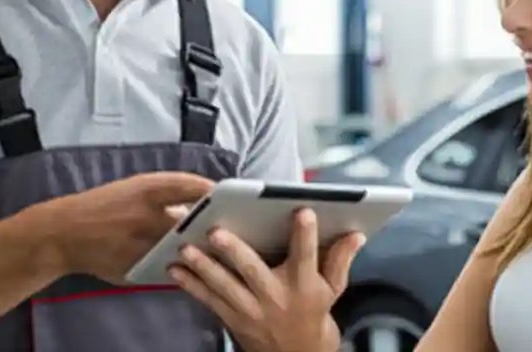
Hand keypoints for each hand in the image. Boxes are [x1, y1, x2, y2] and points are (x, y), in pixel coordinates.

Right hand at [46, 171, 213, 283]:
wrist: (65, 232)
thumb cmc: (103, 205)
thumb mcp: (132, 189)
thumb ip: (164, 194)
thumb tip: (200, 202)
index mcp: (145, 190)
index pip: (189, 186)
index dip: (211, 191)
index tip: (228, 194)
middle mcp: (145, 215)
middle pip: (191, 223)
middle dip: (210, 226)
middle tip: (229, 227)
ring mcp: (140, 244)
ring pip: (182, 250)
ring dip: (198, 250)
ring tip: (212, 248)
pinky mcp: (136, 267)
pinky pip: (167, 269)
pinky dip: (179, 266)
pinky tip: (188, 264)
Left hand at [169, 207, 365, 351]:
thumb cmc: (315, 315)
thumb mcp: (334, 289)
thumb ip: (340, 260)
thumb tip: (356, 233)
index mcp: (305, 286)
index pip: (307, 255)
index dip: (305, 234)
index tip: (302, 211)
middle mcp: (277, 298)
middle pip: (254, 271)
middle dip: (234, 251)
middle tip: (216, 232)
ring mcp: (252, 311)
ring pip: (225, 286)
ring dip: (204, 267)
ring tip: (185, 248)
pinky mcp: (233, 320)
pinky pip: (209, 301)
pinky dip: (191, 285)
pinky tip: (175, 269)